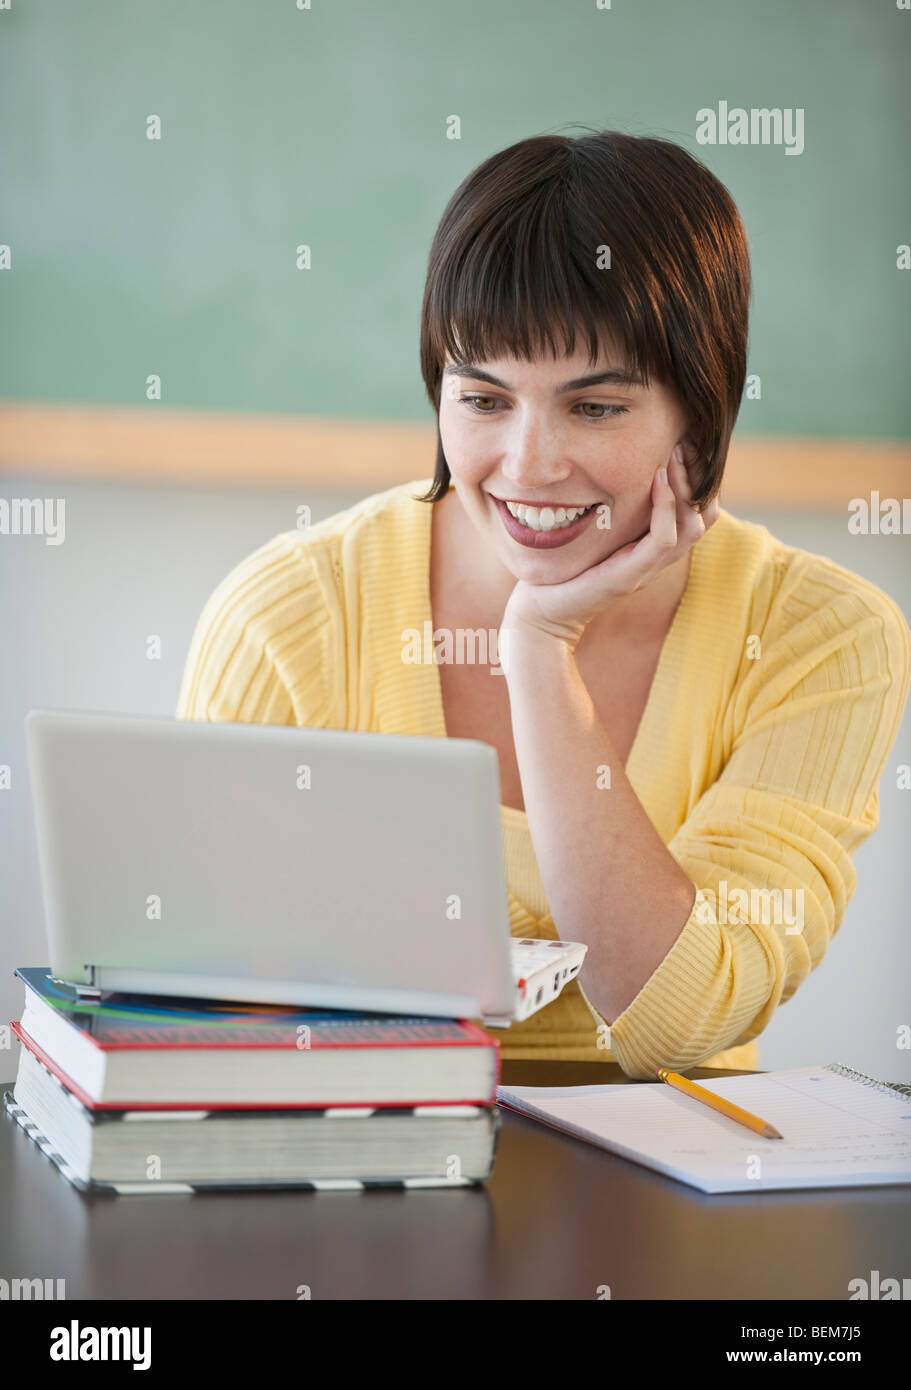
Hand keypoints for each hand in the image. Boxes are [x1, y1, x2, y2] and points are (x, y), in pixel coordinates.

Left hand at [499, 445, 719, 649]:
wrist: (542, 611)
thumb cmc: (565, 568)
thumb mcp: (596, 532)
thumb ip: (614, 510)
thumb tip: (619, 469)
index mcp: (654, 547)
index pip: (698, 511)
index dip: (700, 478)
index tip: (686, 443)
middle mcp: (657, 559)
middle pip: (705, 517)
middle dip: (701, 477)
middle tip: (685, 442)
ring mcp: (646, 569)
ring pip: (692, 526)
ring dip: (686, 487)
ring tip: (674, 454)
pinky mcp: (630, 577)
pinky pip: (663, 539)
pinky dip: (665, 507)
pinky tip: (655, 480)